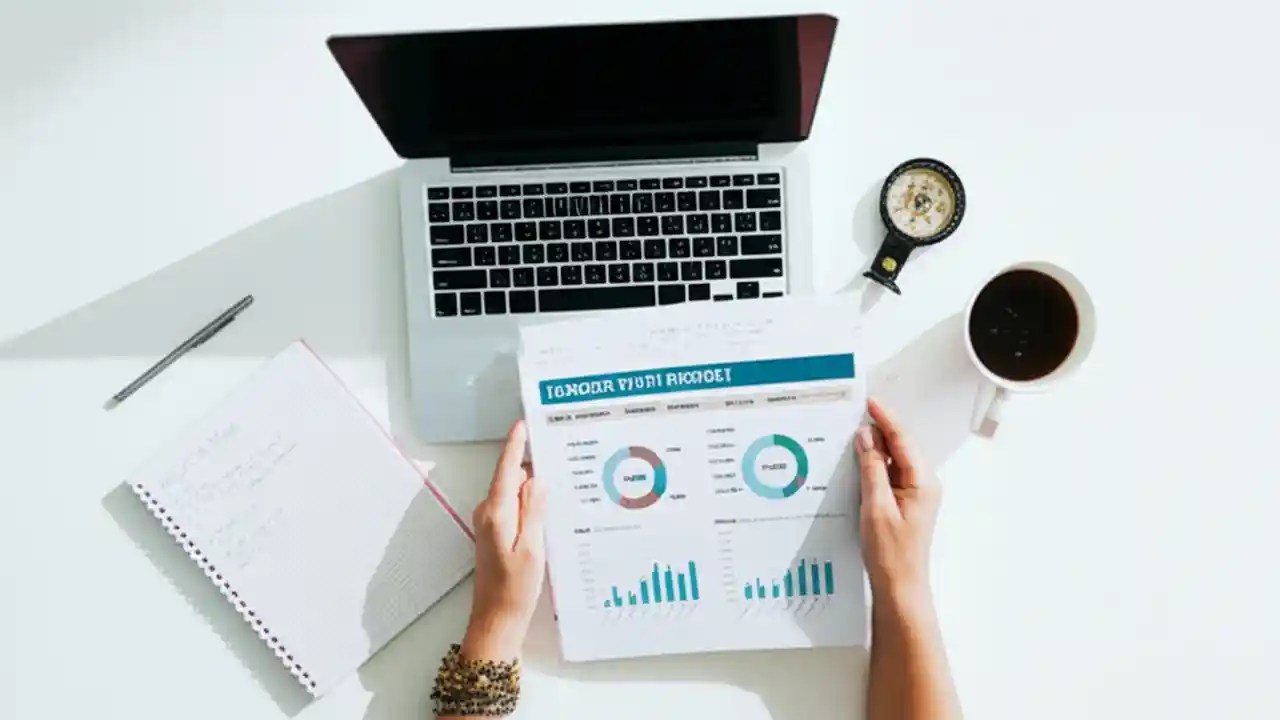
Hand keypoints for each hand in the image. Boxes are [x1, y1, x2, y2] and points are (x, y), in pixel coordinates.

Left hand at [462, 420, 547, 660]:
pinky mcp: (495, 532)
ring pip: (513, 492)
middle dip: (532, 464)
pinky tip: (548, 508)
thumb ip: (534, 510)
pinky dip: (529, 502)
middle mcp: (489, 513)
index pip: (507, 469)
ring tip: (559, 479)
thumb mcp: (533, 548)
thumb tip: (537, 479)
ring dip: (533, 486)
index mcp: (497, 513)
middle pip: (511, 477)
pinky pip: (513, 507)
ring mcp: (490, 523)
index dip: (515, 445)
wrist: (496, 619)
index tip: (523, 424)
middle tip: (557, 451)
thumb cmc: (515, 589)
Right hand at [856, 399, 940, 607]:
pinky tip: (857, 463)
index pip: (903, 440)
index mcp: (922, 482)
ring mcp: (916, 493)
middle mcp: (924, 484)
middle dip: (879, 429)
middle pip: (900, 446)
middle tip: (853, 414)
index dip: (885, 418)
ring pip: (894, 460)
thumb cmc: (890, 553)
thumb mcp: (876, 507)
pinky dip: (875, 466)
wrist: (900, 587)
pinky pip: (890, 475)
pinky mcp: (905, 503)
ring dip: (875, 448)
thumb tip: (866, 437)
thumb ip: (872, 469)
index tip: (868, 401)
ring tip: (851, 435)